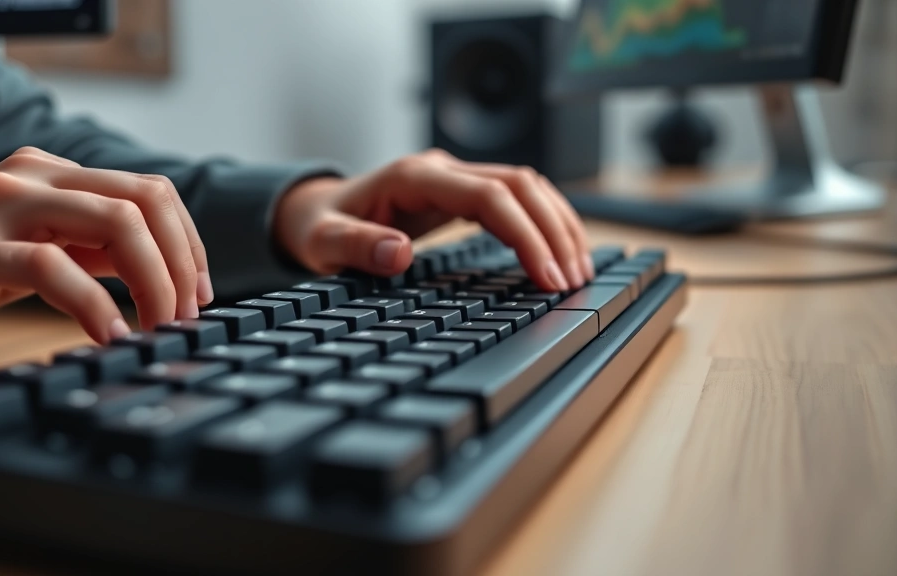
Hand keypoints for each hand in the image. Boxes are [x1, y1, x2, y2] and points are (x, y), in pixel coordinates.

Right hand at [0, 147, 211, 349]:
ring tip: (159, 328)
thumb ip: (92, 250)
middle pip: (144, 202)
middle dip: (182, 264)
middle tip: (187, 316)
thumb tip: (164, 272)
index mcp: (50, 174)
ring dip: (154, 283)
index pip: (150, 191)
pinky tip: (108, 336)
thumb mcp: (35, 252)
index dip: (189, 244)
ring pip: (114, 223)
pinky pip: (53, 268)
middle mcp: (28, 176)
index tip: (199, 293)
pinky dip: (94, 307)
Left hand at [274, 149, 593, 291]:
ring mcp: (455, 176)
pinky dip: (544, 222)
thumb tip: (400, 253)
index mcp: (414, 176)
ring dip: (557, 224)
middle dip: (553, 231)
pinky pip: (517, 197)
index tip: (546, 275)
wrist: (317, 211)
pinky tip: (559, 251)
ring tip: (579, 270)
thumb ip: (357, 247)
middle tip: (573, 280)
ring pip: (527, 186)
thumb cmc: (321, 228)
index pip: (489, 195)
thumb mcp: (324, 243)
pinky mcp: (463, 190)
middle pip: (520, 185)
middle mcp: (442, 168)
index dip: (524, 234)